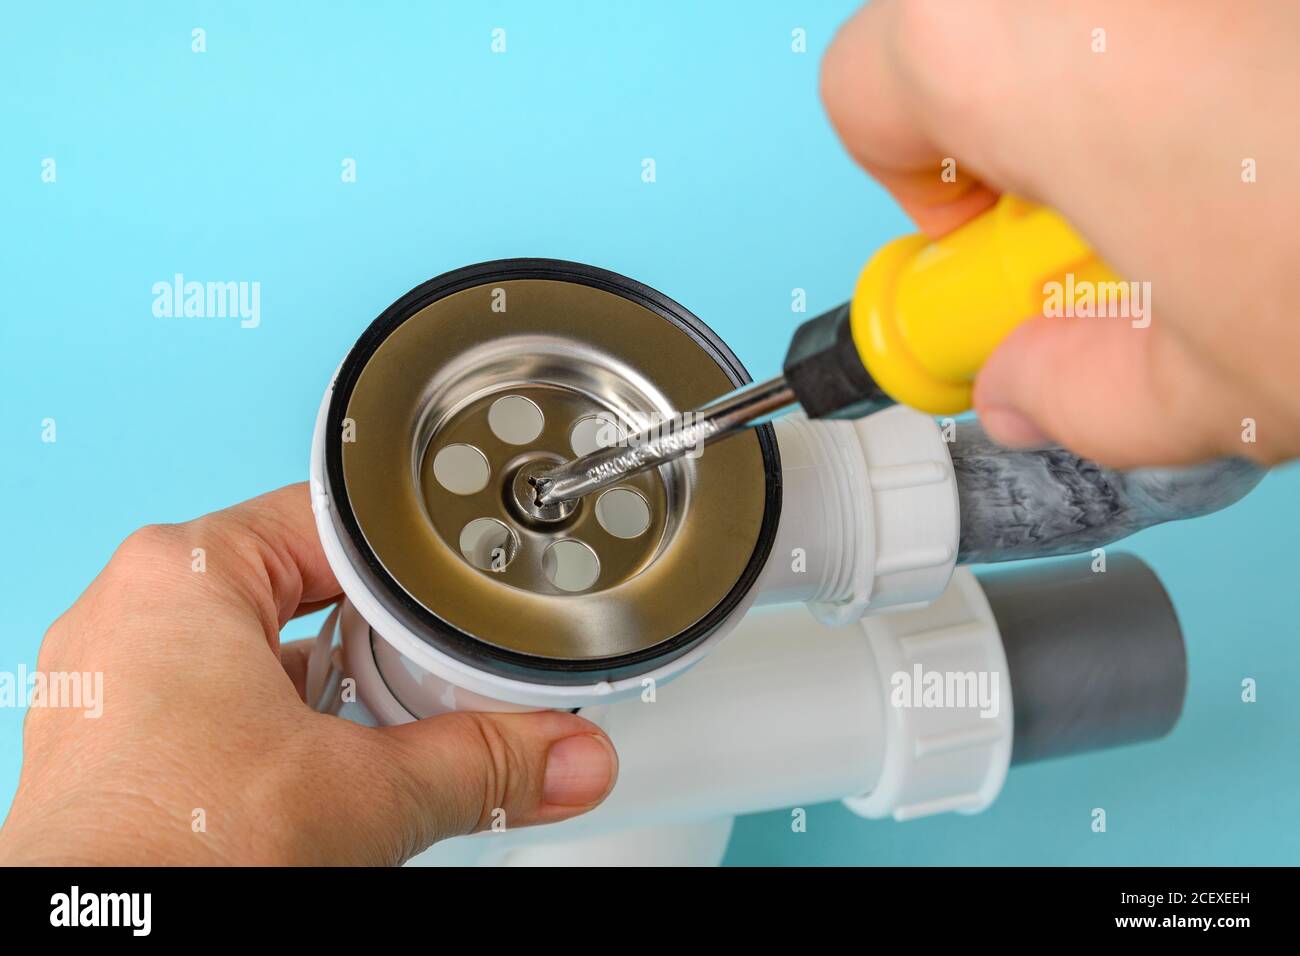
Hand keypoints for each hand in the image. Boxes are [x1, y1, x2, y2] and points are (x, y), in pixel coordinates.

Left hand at [0, 484, 617, 864]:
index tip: (466, 602)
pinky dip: (283, 726)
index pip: (336, 525)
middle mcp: (136, 613)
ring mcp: (118, 681)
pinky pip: (221, 701)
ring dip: (332, 688)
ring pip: (263, 651)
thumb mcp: (362, 795)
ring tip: (385, 725)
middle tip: (437, 676)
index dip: (416, 565)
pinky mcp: (119, 743)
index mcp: (183, 572)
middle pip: (304, 588)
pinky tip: (325, 765)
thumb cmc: (170, 855)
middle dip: (378, 638)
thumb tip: (569, 756)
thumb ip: (483, 765)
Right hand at [821, 0, 1299, 466]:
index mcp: (1015, 40)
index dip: (907, 183)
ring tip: (1217, 176)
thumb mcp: (1213, 389)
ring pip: (1084, 12)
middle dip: (1018, 123)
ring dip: (1119, 84)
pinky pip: (1178, 0)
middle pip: (975, 27)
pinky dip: (1204, 48)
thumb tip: (1032, 382)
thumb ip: (1075, 391)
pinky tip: (1274, 124)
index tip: (977, 242)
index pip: (862, 82)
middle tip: (1108, 213)